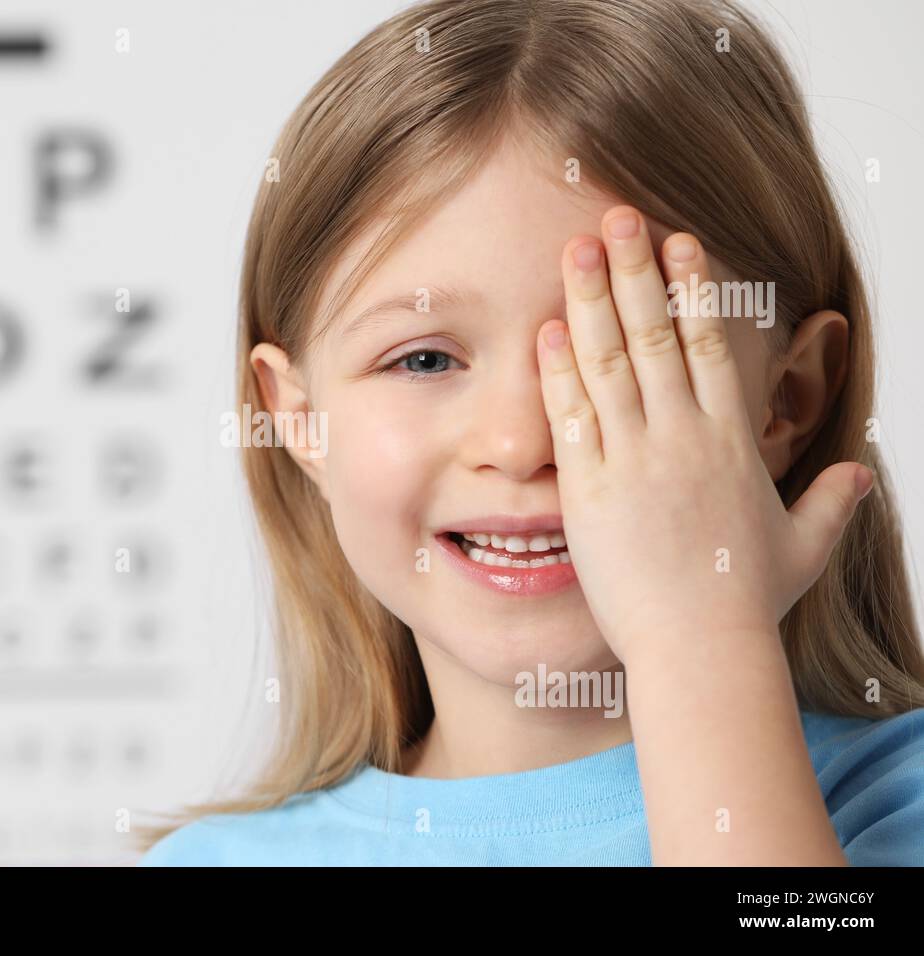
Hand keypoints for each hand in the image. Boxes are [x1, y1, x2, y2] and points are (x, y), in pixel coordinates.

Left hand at [535, 205, 870, 662]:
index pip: (713, 344)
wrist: (697, 649)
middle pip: (655, 336)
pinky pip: (571, 418)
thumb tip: (860, 474)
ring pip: (609, 364)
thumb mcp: (802, 547)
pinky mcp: (587, 492)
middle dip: (634, 271)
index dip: (693, 287)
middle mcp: (681, 438)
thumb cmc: (747, 603)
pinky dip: (558, 371)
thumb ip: (831, 503)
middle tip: (616, 217)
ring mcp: (632, 461)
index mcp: (731, 440)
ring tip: (576, 249)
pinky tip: (547, 329)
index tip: (679, 240)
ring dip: (590, 302)